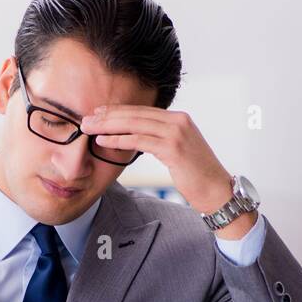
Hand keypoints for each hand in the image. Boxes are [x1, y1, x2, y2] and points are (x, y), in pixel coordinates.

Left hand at [80, 106, 255, 238]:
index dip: (118, 111)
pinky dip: (119, 140)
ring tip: (89, 129)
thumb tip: (139, 138)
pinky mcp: (173, 148)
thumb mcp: (178, 151)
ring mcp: (176, 133)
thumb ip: (160, 140)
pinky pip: (139, 141)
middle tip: (85, 118)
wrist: (216, 190)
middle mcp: (178, 121)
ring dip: (108, 126)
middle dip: (108, 116)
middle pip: (135, 114)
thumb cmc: (196, 175)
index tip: (97, 113)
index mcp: (178, 119)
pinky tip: (103, 142)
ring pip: (135, 124)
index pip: (142, 111)